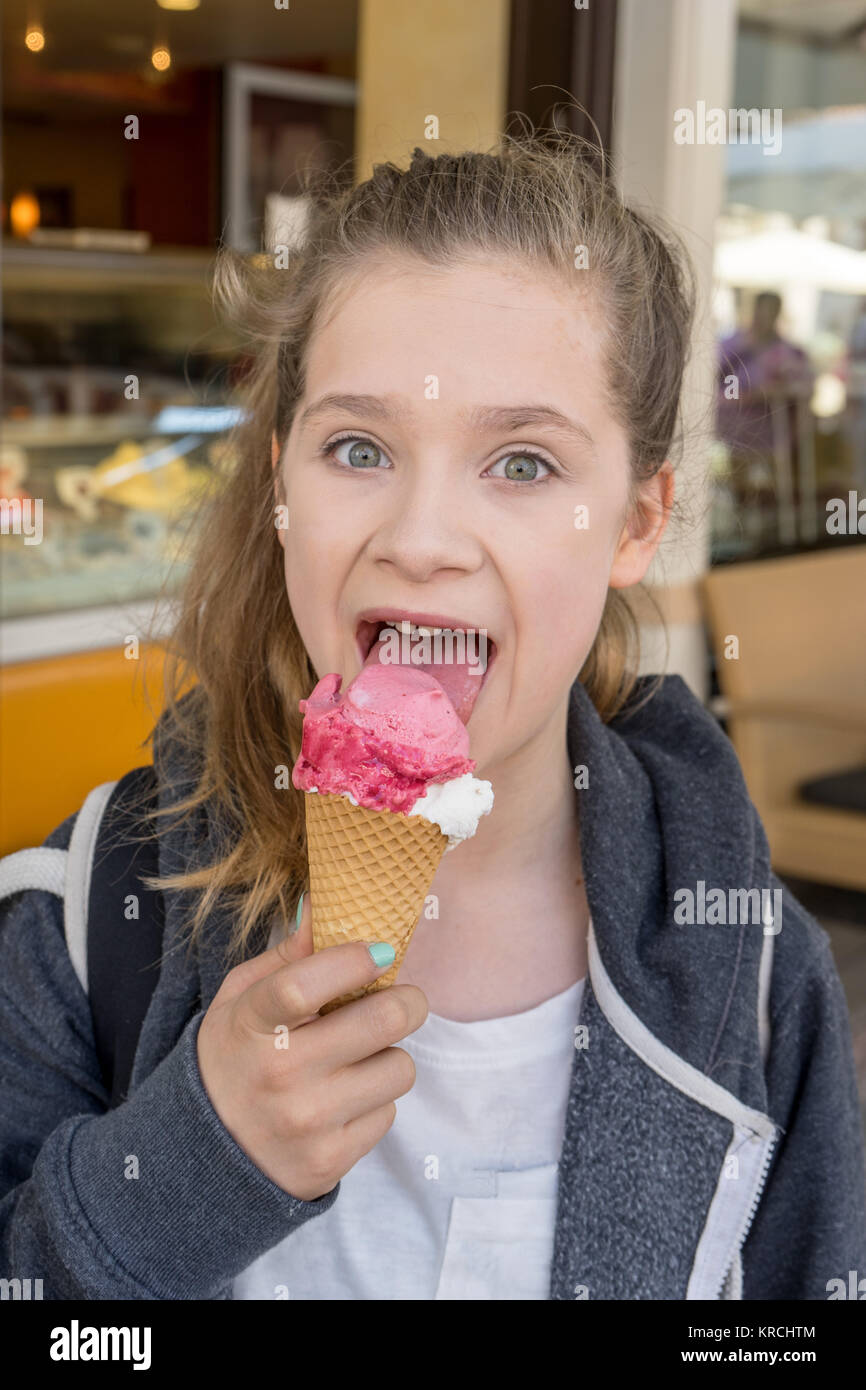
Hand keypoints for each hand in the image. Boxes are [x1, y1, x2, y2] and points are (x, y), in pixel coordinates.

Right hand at [196, 893, 427, 1199]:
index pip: (304, 985)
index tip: (380, 952)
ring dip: (389, 1057)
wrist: (205, 1155)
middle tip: (402, 1000)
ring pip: (400, 1068)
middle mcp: (279, 1073)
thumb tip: (325, 903)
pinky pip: (389, 1113)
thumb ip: (287, 956)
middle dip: (407, 1002)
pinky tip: (344, 1099)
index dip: (353, 961)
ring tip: (359, 1058)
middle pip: (382, 1020)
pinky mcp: (331, 1160)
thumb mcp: (240, 1000)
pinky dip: (375, 1102)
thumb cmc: (233, 1058)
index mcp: (251, 1023)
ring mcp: (307, 1121)